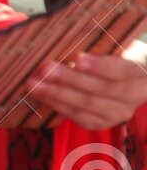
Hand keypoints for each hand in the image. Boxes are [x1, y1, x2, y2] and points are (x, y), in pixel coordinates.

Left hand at [26, 46, 146, 130]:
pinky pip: (78, 117)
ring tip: (34, 84)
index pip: (120, 70)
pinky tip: (40, 95)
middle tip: (45, 68)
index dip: (99, 66)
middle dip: (70, 79)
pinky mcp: (101, 123)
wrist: (123, 84)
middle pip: (101, 90)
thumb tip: (64, 46)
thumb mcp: (111, 51)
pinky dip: (57, 105)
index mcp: (136, 74)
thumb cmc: (110, 61)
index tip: (78, 58)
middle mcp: (132, 98)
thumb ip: (94, 51)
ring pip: (87, 106)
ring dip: (57, 94)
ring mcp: (118, 113)